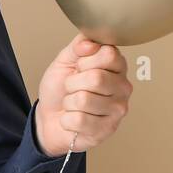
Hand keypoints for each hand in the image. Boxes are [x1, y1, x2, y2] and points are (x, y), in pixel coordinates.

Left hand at [34, 33, 131, 156]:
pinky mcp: (107, 129)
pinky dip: (67, 120)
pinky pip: (79, 120)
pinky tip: (73, 119)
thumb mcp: (65, 60)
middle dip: (72, 83)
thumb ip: (78, 45)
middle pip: (96, 78)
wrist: (49, 117)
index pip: (109, 55)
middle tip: (72, 87)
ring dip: (69, 102)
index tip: (79, 67)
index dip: (85, 61)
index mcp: (116, 67)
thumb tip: (89, 42)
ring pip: (84, 100)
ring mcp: (118, 110)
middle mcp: (123, 87)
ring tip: (73, 104)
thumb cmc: (60, 89)